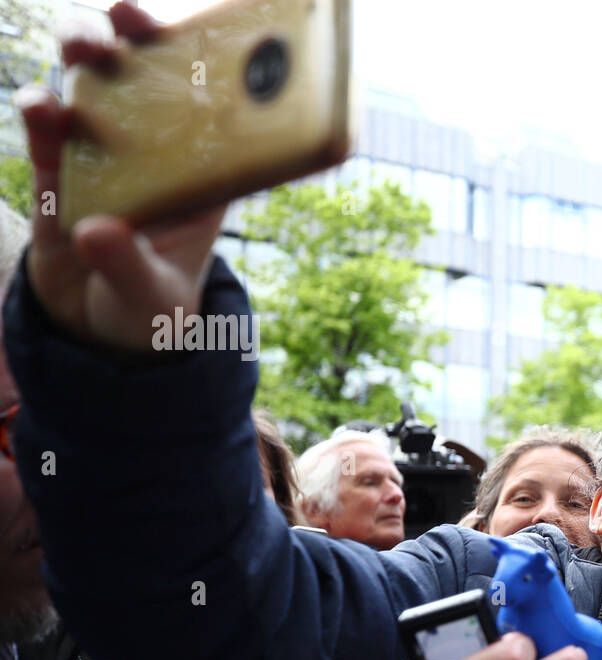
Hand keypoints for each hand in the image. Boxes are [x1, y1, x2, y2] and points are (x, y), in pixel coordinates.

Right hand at [16, 2, 226, 350]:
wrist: (100, 338)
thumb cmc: (150, 311)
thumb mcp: (152, 294)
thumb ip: (127, 263)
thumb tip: (95, 231)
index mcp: (201, 179)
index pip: (213, 109)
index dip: (205, 61)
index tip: (195, 26)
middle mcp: (154, 159)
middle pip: (145, 83)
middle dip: (132, 40)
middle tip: (121, 18)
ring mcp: (104, 161)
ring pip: (92, 94)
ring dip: (82, 61)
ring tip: (78, 51)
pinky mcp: (58, 178)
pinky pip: (50, 136)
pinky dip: (43, 116)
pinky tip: (40, 107)